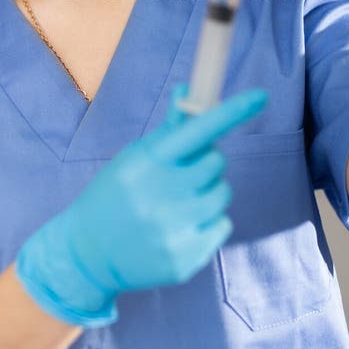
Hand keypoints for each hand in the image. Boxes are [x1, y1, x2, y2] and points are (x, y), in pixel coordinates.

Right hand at [15, 83, 268, 327]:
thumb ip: (169, 129)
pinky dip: (209, 223)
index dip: (231, 112)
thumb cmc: (114, 195)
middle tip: (184, 173)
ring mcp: (174, 230)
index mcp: (147, 162)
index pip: (198, 130)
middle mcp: (161, 195)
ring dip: (209, 192)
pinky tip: (180, 227)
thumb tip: (188, 89)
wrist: (87, 254)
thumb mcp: (134, 158)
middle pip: (216, 163)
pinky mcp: (185, 260)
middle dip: (206, 164)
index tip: (261, 96)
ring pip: (222, 194)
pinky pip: (223, 225)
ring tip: (180, 202)